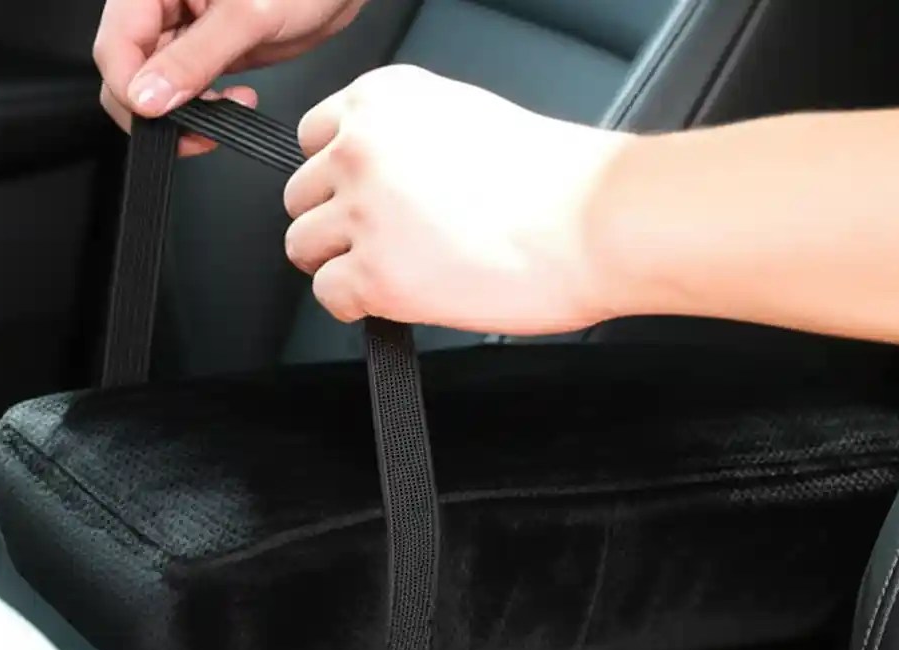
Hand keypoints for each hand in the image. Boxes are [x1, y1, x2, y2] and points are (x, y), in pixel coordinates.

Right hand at [95, 0, 368, 155]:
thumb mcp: (247, 15)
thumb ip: (194, 59)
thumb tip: (147, 99)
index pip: (116, 44)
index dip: (130, 88)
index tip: (156, 118)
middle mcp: (163, 3)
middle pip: (129, 69)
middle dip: (156, 108)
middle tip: (195, 130)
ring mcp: (184, 29)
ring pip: (155, 85)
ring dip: (183, 112)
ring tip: (222, 114)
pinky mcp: (207, 50)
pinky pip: (185, 88)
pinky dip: (202, 108)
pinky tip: (231, 105)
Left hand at [282, 65, 635, 335]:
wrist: (599, 221)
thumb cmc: (556, 178)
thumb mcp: (464, 118)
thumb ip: (403, 139)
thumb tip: (370, 178)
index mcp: (383, 98)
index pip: (312, 138)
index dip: (340, 176)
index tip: (369, 195)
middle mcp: (362, 146)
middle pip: (300, 196)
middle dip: (337, 222)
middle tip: (389, 239)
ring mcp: (364, 211)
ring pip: (303, 247)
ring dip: (343, 263)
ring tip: (401, 267)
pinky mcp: (375, 273)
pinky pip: (329, 295)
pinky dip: (360, 303)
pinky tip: (405, 294)